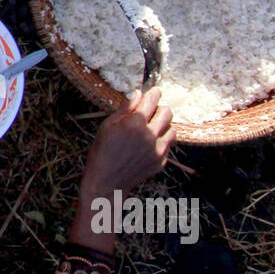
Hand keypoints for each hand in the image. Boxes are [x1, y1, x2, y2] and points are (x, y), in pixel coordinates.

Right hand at [68, 88, 173, 252]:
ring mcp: (157, 149)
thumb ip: (125, 110)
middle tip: (151, 112)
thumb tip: (137, 94)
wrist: (107, 182)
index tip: (154, 91)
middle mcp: (150, 135)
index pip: (152, 100)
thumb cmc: (102, 153)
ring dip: (163, 126)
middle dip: (160, 108)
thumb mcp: (107, 126)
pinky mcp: (161, 161)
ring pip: (172, 129)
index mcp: (135, 124)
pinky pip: (167, 145)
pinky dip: (160, 142)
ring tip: (150, 129)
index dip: (154, 93)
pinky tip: (147, 145)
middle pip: (167, 112)